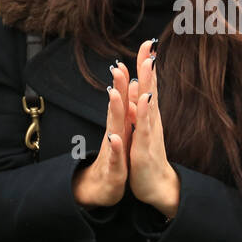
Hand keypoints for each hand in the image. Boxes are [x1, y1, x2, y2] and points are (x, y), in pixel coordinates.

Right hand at [72, 55, 131, 207]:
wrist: (104, 188)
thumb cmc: (116, 158)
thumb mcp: (123, 132)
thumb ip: (126, 108)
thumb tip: (130, 86)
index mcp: (121, 123)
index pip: (125, 96)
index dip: (129, 76)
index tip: (137, 54)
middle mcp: (114, 132)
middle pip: (117, 105)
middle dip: (118, 86)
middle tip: (119, 66)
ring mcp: (113, 149)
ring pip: (113, 127)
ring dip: (113, 110)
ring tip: (113, 94)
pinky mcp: (114, 168)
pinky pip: (114, 156)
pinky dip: (114, 147)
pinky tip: (114, 138)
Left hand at [126, 40, 179, 218]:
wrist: (155, 185)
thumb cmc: (148, 156)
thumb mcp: (141, 129)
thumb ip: (139, 109)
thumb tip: (137, 88)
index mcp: (148, 115)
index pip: (147, 85)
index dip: (146, 65)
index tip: (147, 43)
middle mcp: (151, 120)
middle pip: (150, 88)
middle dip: (148, 67)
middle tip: (148, 44)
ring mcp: (149, 133)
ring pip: (148, 104)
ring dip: (147, 84)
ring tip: (146, 64)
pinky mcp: (145, 148)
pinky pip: (143, 128)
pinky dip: (142, 113)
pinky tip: (142, 99)